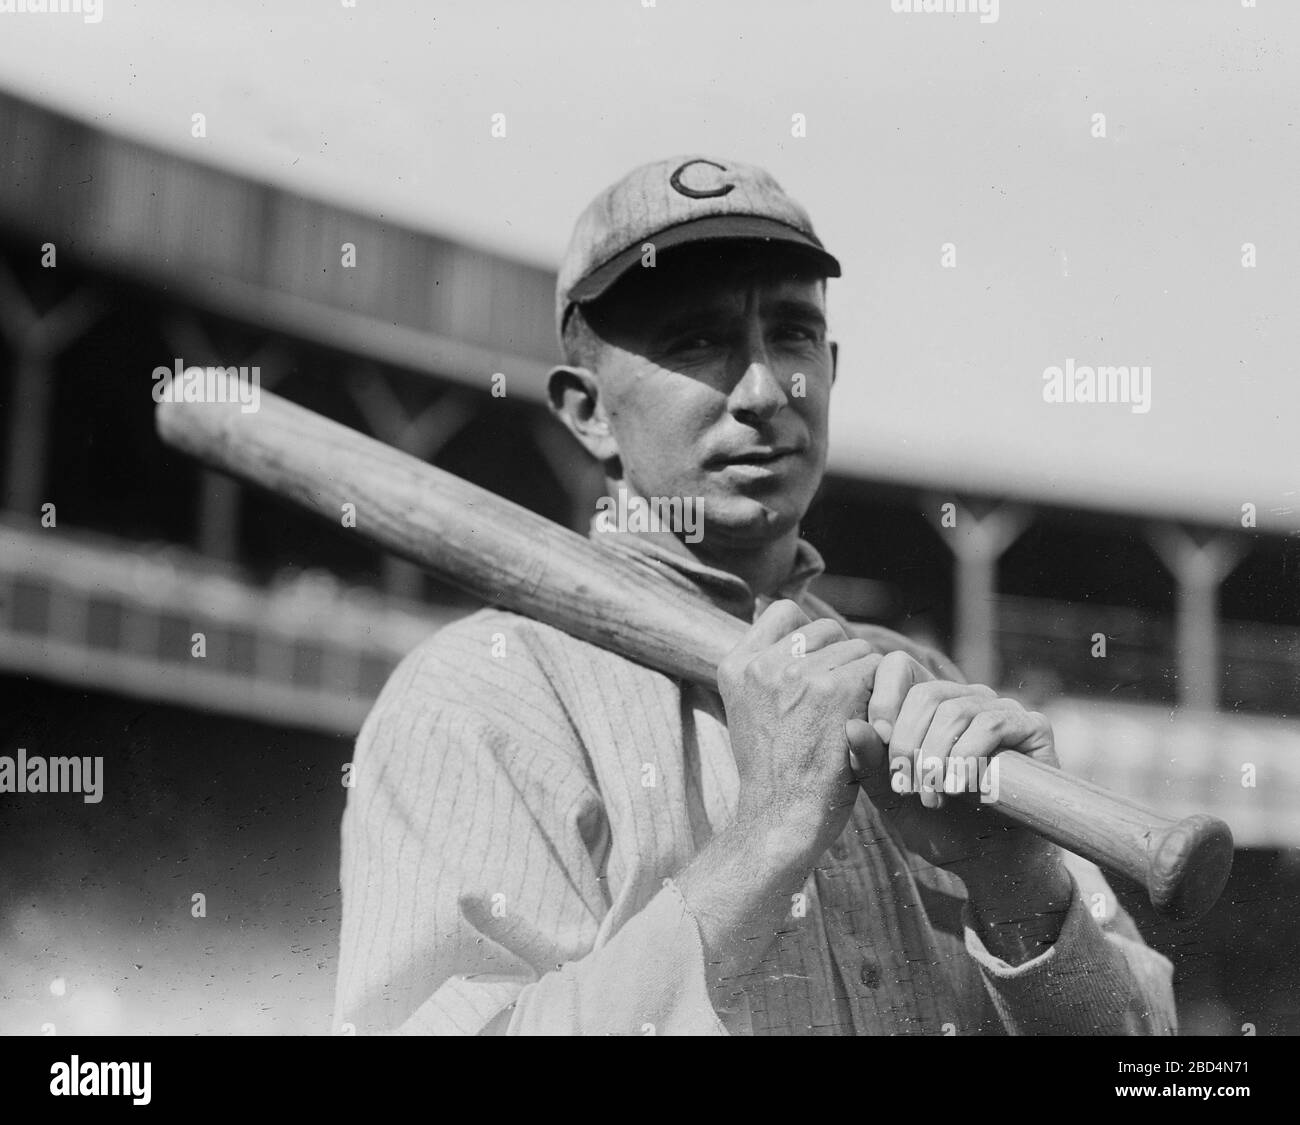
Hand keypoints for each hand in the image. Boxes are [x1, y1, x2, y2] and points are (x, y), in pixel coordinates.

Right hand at [716, 599, 883, 869]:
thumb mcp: (749, 711)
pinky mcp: (835, 689)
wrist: (781, 820)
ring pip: (858, 649)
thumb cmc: (775, 773)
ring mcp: (798, 674)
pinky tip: (870, 726)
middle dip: (843, 659)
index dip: (810, 634)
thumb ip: (766, 670)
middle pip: (828, 629)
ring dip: (865, 680)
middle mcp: (763, 663)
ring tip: (853, 719)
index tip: (819, 667)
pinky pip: (877, 669)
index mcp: (736, 666)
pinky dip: (881, 696)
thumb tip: (793, 622)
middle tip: (842, 703)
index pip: (784, 611)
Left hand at [848, 651, 1059, 882]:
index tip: (879, 742)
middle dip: (907, 744)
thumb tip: (851, 726)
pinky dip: (966, 757)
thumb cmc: (938, 825)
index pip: (897, 667)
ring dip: (935, 759)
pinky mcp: (1032, 726)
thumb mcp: (892, 797)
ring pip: (955, 710)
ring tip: (932, 798)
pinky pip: (991, 724)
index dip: (882, 699)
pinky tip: (958, 787)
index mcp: (928, 705)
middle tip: (906, 788)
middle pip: (925, 693)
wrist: (990, 863)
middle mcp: (965, 698)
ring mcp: (1001, 708)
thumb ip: (870, 763)